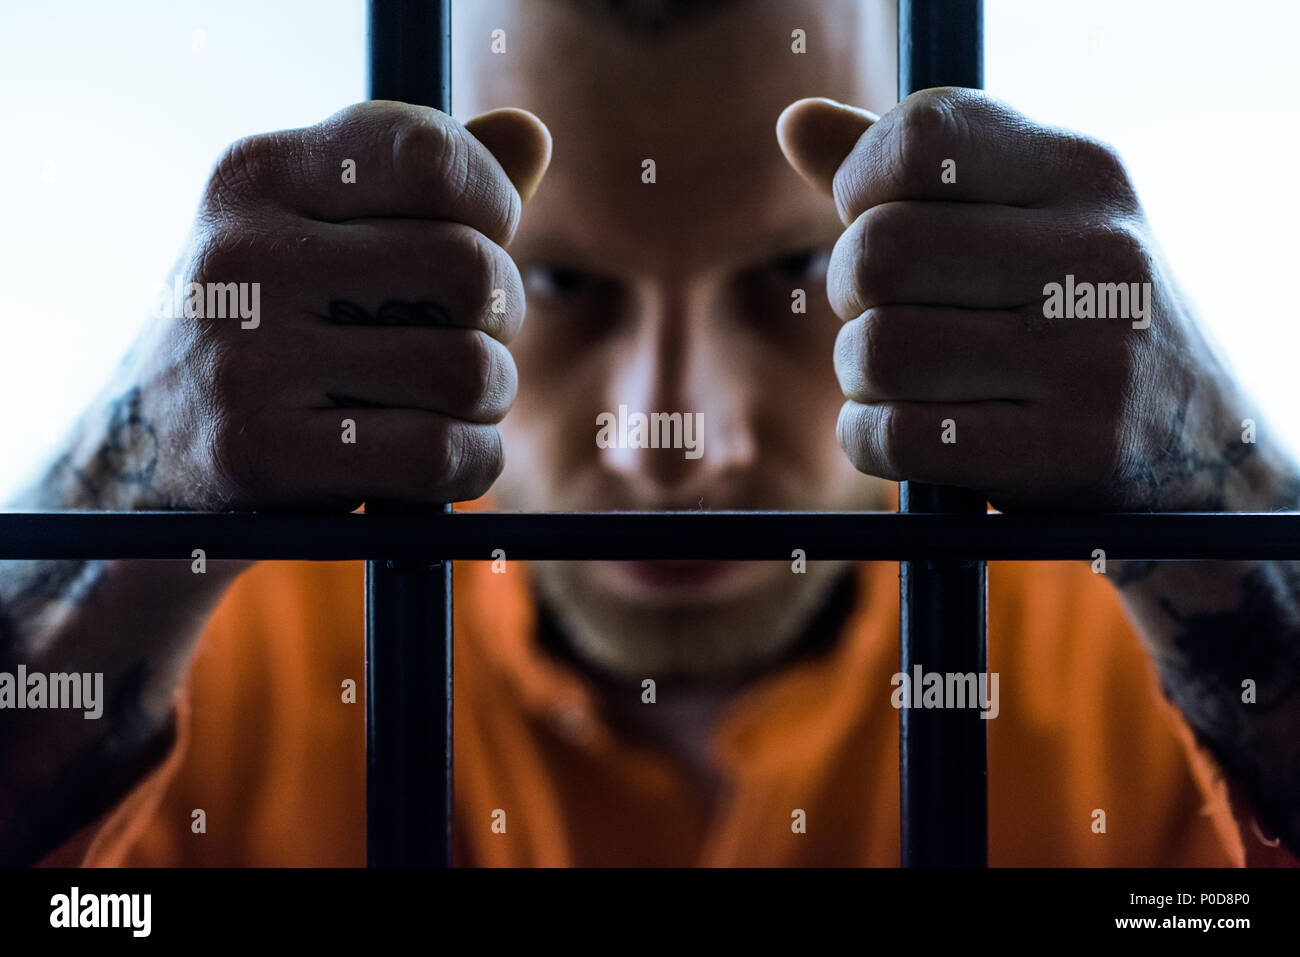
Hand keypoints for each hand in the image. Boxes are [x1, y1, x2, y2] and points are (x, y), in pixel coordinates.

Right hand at [108, 101, 550, 509]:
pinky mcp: (261, 455)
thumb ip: (429, 188)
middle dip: (501, 316)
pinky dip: (473, 462)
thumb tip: (530, 136)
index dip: (492, 202)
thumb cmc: (272, 330)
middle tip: (467, 336)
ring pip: (468, 369)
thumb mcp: (322, 235)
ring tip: (453, 400)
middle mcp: (243, 254)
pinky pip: (440, 455)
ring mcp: (245, 358)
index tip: (485, 239)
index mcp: (258, 176)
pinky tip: (446, 457)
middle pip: (470, 271)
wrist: (142, 455)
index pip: (427, 152)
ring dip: (490, 397)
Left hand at [777, 90, 1280, 511]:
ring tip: (902, 379)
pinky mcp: (1067, 453)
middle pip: (877, 254)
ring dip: (859, 376)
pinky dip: (868, 439)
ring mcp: (1090, 358)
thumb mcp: (1020, 221)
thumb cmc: (1070, 316)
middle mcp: (1097, 253)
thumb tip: (795, 123)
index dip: (860, 187)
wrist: (1197, 444)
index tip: (874, 224)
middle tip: (883, 315)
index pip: (920, 136)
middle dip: (850, 295)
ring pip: (877, 351)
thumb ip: (907, 172)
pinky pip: (894, 437)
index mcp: (1081, 172)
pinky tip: (907, 433)